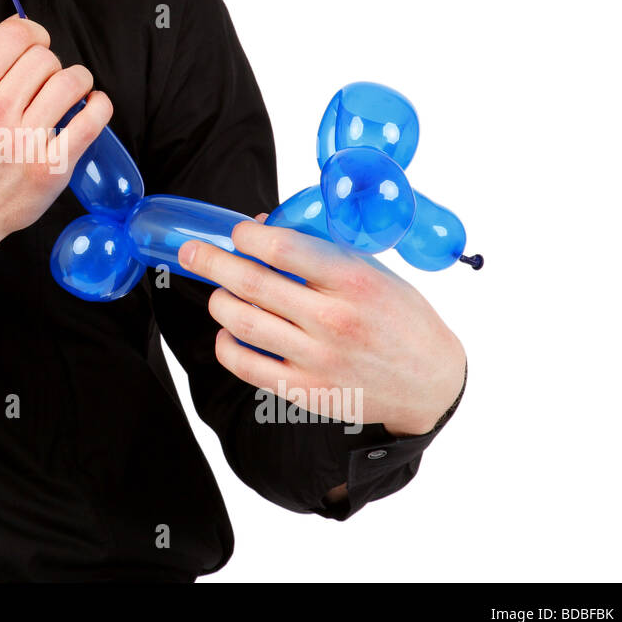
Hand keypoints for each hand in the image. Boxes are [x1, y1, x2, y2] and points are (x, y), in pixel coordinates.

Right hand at [0, 15, 112, 253]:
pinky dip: (99, 106)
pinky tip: (92, 106)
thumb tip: (14, 22)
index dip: (33, 33)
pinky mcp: (52, 166)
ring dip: (78, 82)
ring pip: (71, 82)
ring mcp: (25, 141)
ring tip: (71, 93)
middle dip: (51, 64)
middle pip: (45, 58)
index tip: (36, 45)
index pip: (14, 36)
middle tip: (45, 82)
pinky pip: (91, 120)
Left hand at [178, 212, 466, 436]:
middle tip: (192, 251)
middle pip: (252, 283)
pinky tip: (228, 331)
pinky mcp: (306, 391)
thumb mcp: (372, 271)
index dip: (248, 236)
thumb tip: (261, 229)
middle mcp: (333, 320)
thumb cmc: (398, 316)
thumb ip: (320, 251)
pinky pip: (246, 365)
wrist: (429, 380)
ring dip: (219, 301)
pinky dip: (227, 344)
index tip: (237, 232)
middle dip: (212, 262)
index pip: (283, 249)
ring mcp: (318, 359)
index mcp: (354, 281)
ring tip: (218, 292)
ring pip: (242, 323)